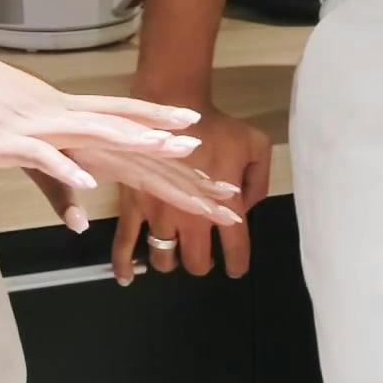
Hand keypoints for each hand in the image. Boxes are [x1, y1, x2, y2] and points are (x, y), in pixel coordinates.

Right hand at [0, 43, 243, 235]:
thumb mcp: (27, 153)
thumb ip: (54, 187)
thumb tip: (76, 219)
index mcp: (74, 119)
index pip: (133, 125)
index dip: (171, 137)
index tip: (208, 151)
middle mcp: (68, 118)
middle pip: (130, 134)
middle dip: (172, 152)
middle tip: (209, 161)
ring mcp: (43, 128)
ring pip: (97, 134)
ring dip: (135, 142)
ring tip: (171, 149)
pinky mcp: (12, 142)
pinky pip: (45, 159)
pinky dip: (66, 171)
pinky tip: (89, 185)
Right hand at [107, 102, 276, 280]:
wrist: (172, 105)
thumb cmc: (216, 124)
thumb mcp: (255, 144)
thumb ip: (258, 181)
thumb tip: (247, 208)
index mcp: (223, 206)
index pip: (235, 251)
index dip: (237, 264)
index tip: (235, 268)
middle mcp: (191, 218)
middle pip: (196, 263)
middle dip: (202, 263)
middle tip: (203, 253)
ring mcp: (158, 215)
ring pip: (163, 259)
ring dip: (171, 260)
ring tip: (174, 250)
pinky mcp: (133, 206)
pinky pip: (124, 243)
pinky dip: (124, 264)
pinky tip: (127, 277)